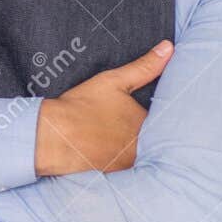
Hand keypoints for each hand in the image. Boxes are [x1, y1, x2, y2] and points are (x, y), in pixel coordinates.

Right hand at [34, 40, 173, 175]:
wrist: (52, 137)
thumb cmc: (82, 107)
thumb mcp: (115, 81)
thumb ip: (145, 66)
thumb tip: (168, 48)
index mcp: (146, 122)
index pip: (165, 116)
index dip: (158, 112)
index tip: (149, 108)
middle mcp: (143, 145)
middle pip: (155, 136)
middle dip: (150, 129)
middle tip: (129, 121)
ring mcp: (129, 162)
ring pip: (141, 150)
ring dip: (136, 144)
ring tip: (119, 133)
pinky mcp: (115, 173)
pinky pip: (127, 163)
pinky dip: (122, 156)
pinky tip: (110, 147)